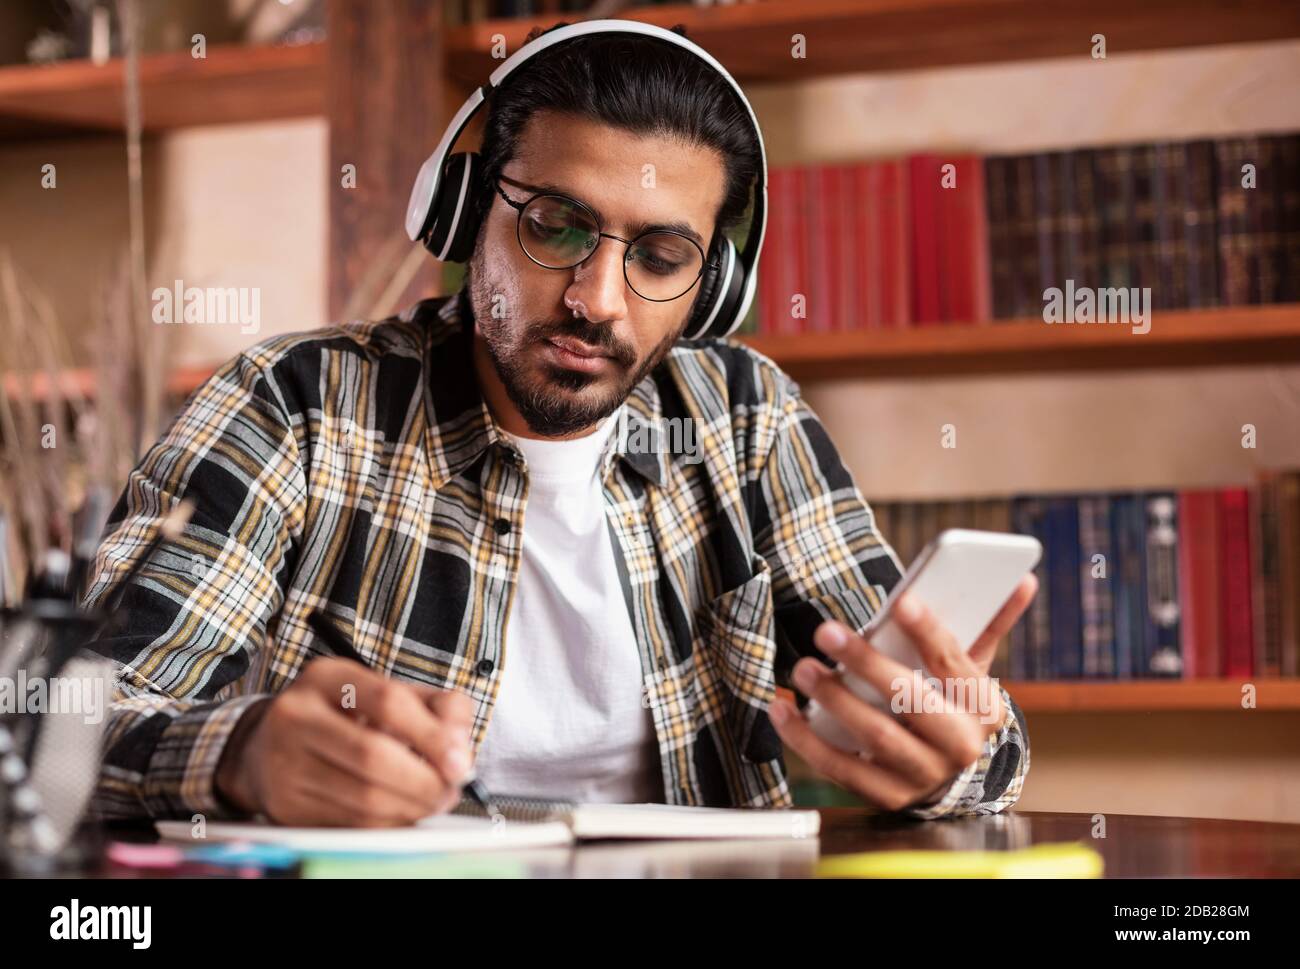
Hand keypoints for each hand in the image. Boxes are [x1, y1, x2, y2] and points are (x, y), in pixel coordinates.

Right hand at [215, 657, 475, 825]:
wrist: (269, 746)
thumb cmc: (345, 717)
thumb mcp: (389, 694)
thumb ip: (438, 708)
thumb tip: (460, 747)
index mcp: (327, 677)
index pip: (388, 701)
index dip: (432, 735)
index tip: (460, 761)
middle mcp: (296, 714)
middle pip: (373, 754)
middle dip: (425, 780)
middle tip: (451, 789)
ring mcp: (284, 762)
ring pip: (363, 796)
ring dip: (412, 806)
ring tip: (434, 800)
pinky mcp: (285, 805)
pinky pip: (351, 822)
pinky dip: (389, 823)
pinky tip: (403, 812)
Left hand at [770, 575, 1036, 811]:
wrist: (950, 777)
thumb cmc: (952, 705)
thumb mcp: (973, 669)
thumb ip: (990, 623)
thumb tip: (1023, 580)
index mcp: (984, 706)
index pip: (954, 663)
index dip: (928, 631)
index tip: (900, 602)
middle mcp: (959, 745)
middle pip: (911, 701)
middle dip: (867, 664)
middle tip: (826, 632)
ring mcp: (923, 774)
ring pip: (876, 737)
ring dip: (834, 701)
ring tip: (802, 669)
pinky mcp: (887, 795)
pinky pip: (842, 769)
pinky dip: (806, 740)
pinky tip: (782, 709)